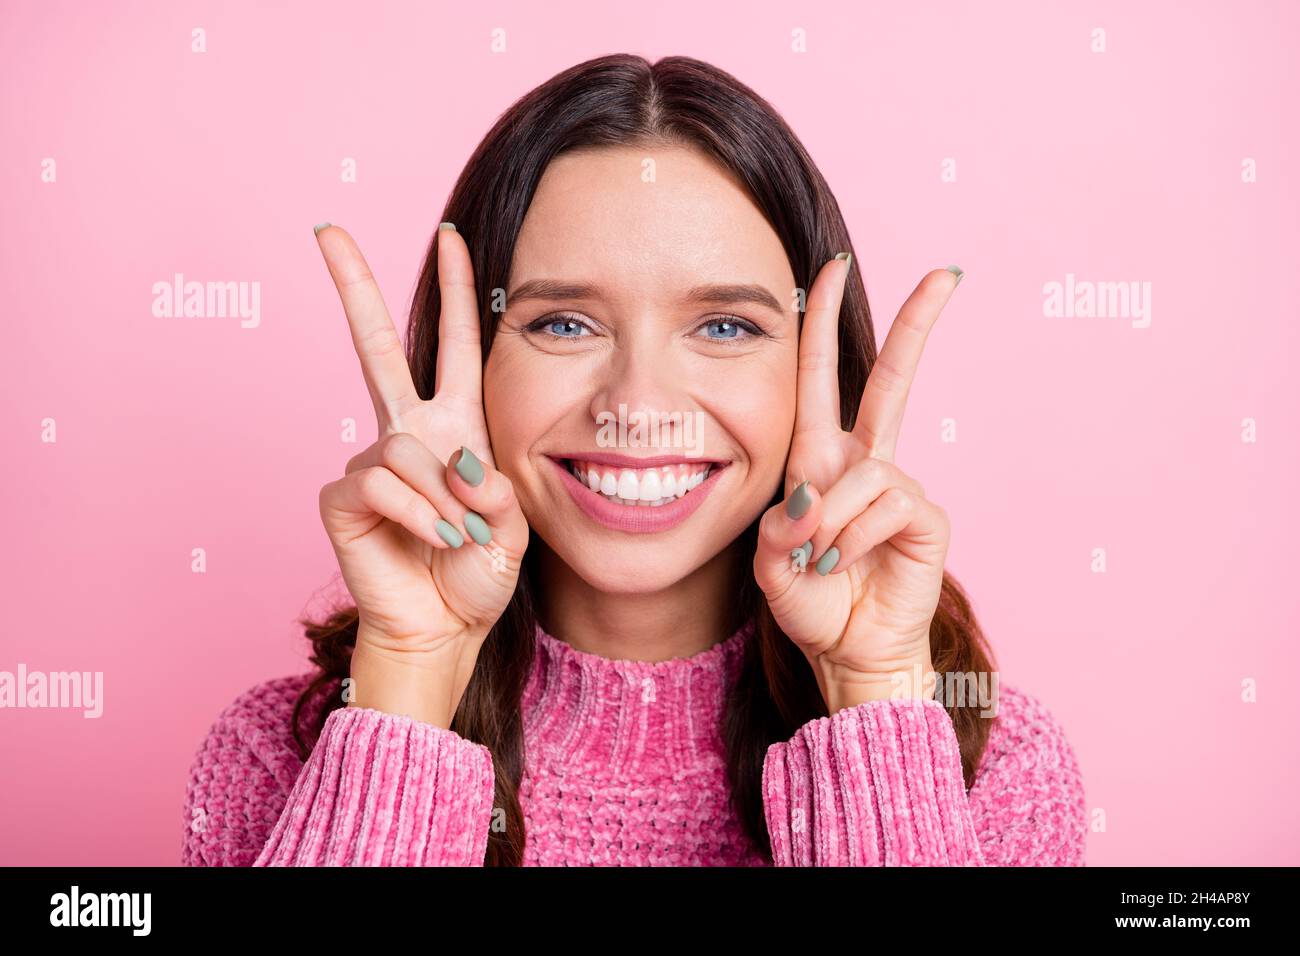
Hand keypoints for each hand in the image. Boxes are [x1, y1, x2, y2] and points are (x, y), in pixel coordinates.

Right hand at [314, 224, 528, 726]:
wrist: (443, 627)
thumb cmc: (476, 574)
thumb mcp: (512, 528)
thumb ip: (497, 490)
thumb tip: (459, 463)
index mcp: (454, 428)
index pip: (454, 347)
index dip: (457, 293)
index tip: (451, 237)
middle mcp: (409, 434)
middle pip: (376, 347)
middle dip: (354, 287)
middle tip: (327, 231)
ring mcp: (372, 463)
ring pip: (400, 447)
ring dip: (437, 496)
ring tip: (456, 535)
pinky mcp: (343, 497)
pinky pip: (377, 484)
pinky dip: (412, 513)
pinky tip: (428, 538)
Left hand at [753, 257, 962, 712]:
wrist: (848, 653)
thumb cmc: (811, 602)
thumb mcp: (771, 562)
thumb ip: (780, 527)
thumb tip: (812, 497)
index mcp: (821, 461)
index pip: (822, 380)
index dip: (824, 325)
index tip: (830, 270)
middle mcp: (864, 465)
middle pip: (892, 382)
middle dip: (916, 326)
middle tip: (944, 274)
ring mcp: (899, 489)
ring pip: (864, 474)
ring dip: (830, 522)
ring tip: (818, 562)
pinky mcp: (926, 519)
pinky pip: (885, 508)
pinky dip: (852, 540)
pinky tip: (845, 565)